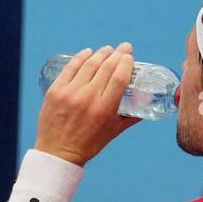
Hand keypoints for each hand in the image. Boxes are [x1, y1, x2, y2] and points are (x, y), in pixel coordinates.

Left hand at [34, 43, 141, 166]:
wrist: (58, 153)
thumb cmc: (87, 144)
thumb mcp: (113, 132)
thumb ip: (131, 117)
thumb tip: (147, 105)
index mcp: (104, 109)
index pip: (119, 77)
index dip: (126, 62)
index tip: (129, 56)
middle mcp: (87, 98)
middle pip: (106, 67)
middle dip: (117, 54)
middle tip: (123, 48)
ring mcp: (70, 93)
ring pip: (89, 64)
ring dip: (101, 53)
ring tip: (107, 50)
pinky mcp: (55, 91)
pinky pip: (70, 67)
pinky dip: (81, 57)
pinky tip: (88, 52)